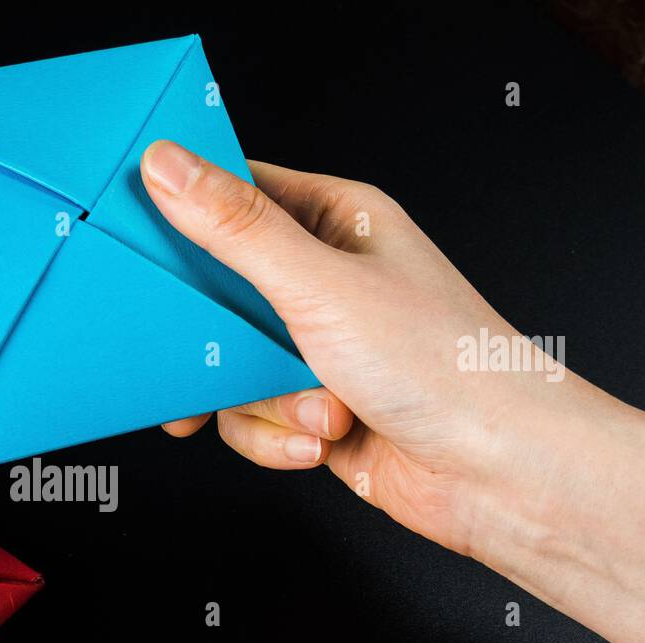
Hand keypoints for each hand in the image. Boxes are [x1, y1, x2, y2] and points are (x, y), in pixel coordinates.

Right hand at [140, 140, 644, 642]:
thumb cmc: (444, 365)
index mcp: (338, 224)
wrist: (498, 473)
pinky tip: (322, 439)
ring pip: (226, 366)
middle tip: (204, 358)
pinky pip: (249, 419)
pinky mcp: (312, 408)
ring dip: (261, 402)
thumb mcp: (320, 285)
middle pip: (219, 292)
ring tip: (316, 409)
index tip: (145, 249)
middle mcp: (328, 283)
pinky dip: (277, 436)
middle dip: (215, 342)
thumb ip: (236, 229)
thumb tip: (169, 166)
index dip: (185, 219)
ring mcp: (318, 350)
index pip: (238, 197)